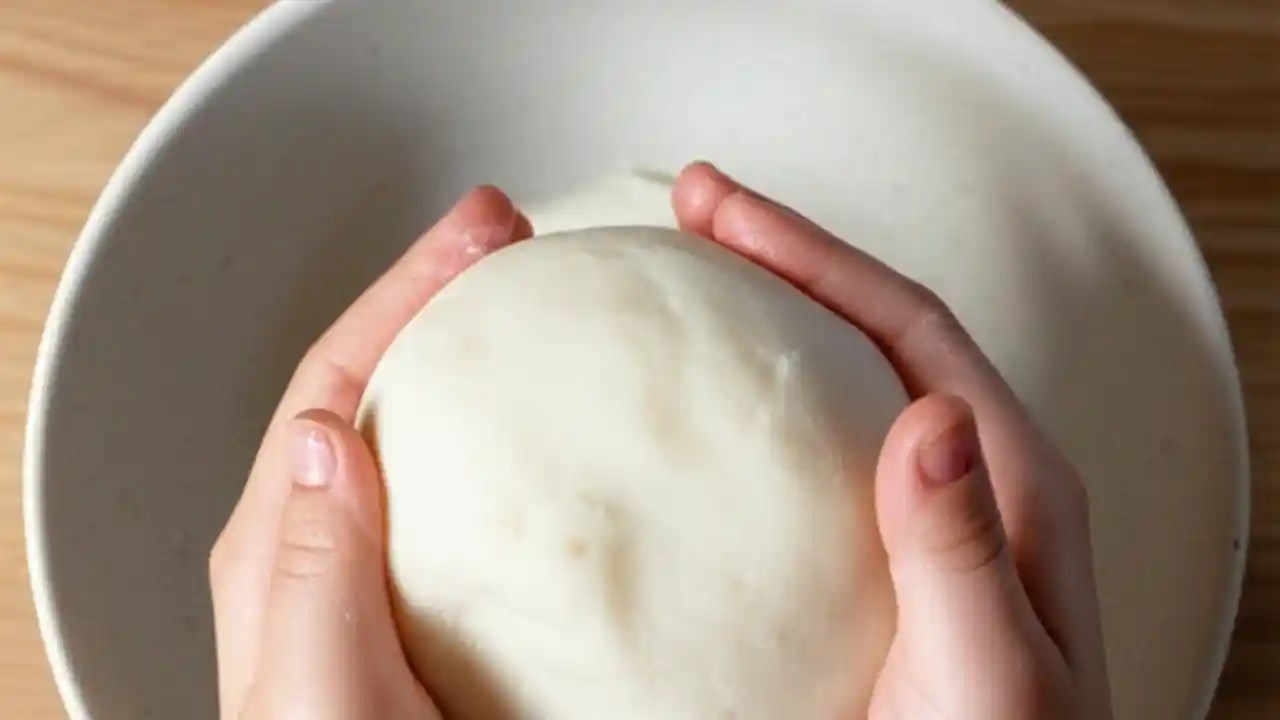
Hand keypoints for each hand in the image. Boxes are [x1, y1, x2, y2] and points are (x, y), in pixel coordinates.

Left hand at [208, 188, 531, 718]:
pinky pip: (484, 494)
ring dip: (481, 355)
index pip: (340, 382)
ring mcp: (395, 571)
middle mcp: (333, 546)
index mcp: (287, 550)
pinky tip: (574, 437)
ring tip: (548, 302)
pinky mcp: (452, 604)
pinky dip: (522, 441)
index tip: (481, 234)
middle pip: (384, 381)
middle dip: (445, 295)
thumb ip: (313, 571)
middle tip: (516, 236)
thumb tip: (326, 433)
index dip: (407, 291)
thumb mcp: (318, 691)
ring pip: (433, 428)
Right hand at [671, 162, 1113, 719]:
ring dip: (769, 315)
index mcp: (1011, 483)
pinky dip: (757, 403)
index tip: (721, 210)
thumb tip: (929, 416)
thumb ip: (963, 551)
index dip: (811, 253)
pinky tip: (706, 410)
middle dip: (781, 255)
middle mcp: (969, 480)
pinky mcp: (875, 553)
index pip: (905, 326)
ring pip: (839, 377)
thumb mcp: (991, 672)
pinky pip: (812, 447)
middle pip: (870, 326)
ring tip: (691, 278)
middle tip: (693, 209)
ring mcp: (920, 514)